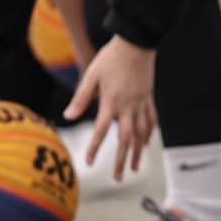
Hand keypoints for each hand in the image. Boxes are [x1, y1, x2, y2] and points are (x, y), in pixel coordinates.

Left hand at [63, 36, 157, 178]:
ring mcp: (142, 103)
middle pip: (126, 139)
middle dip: (121, 160)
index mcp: (112, 102)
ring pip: (142, 133)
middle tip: (118, 178)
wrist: (137, 42)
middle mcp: (129, 106)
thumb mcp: (91, 76)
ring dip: (137, 152)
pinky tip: (146, 143)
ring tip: (134, 168)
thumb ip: (81, 98)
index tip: (88, 162)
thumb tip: (68, 116)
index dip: (94, 147)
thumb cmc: (111, 58)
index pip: (101, 130)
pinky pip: (151, 120)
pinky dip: (149, 133)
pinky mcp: (149, 97)